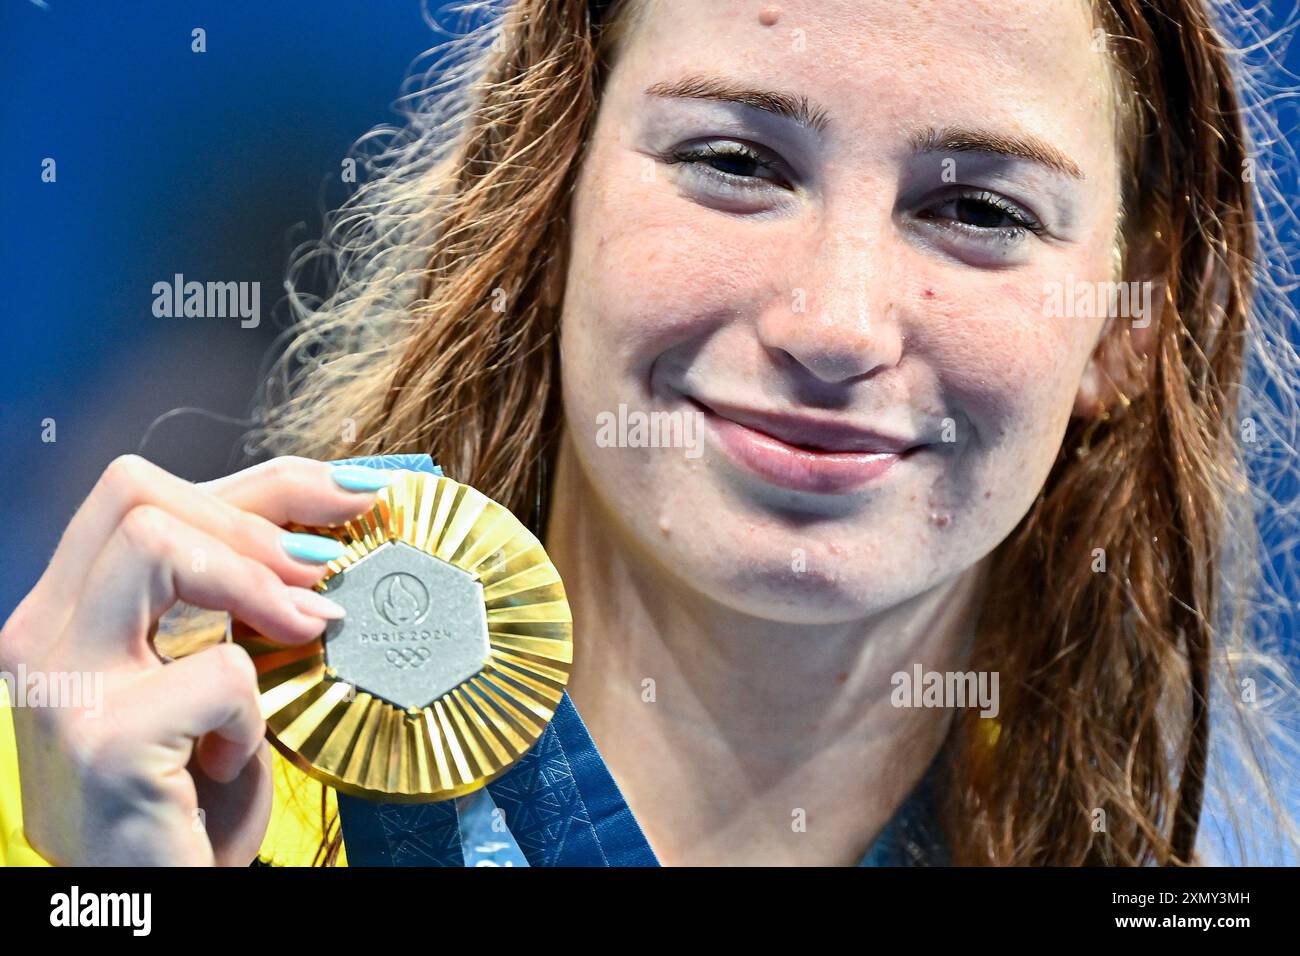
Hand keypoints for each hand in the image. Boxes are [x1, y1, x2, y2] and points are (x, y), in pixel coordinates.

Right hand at [0, 455, 391, 864]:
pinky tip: (232, 760)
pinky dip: (252, 714)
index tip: (350, 494)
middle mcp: (43, 635)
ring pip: (155, 546)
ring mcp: (63, 685)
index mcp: (68, 609)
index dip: (262, 480)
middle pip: (137, 494)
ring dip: (259, 587)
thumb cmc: (190, 792)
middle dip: (260, 520)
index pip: (144, 492)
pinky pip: (216, 673)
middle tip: (330, 570)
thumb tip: (332, 517)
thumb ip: (236, 597)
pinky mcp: (102, 742)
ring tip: (308, 636)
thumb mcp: (209, 674)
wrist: (152, 902)